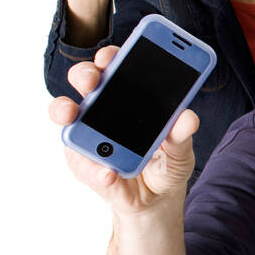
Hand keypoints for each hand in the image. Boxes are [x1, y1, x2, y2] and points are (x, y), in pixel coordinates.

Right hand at [49, 46, 198, 215]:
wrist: (156, 199)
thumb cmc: (167, 162)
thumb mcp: (180, 149)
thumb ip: (182, 134)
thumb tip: (188, 119)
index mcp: (129, 96)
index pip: (116, 66)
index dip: (110, 57)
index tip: (110, 55)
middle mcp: (102, 108)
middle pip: (85, 81)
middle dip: (84, 75)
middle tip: (93, 79)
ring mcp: (87, 134)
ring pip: (66, 114)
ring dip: (66, 111)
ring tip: (74, 114)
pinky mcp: (82, 163)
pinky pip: (83, 162)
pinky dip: (95, 168)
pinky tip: (108, 173)